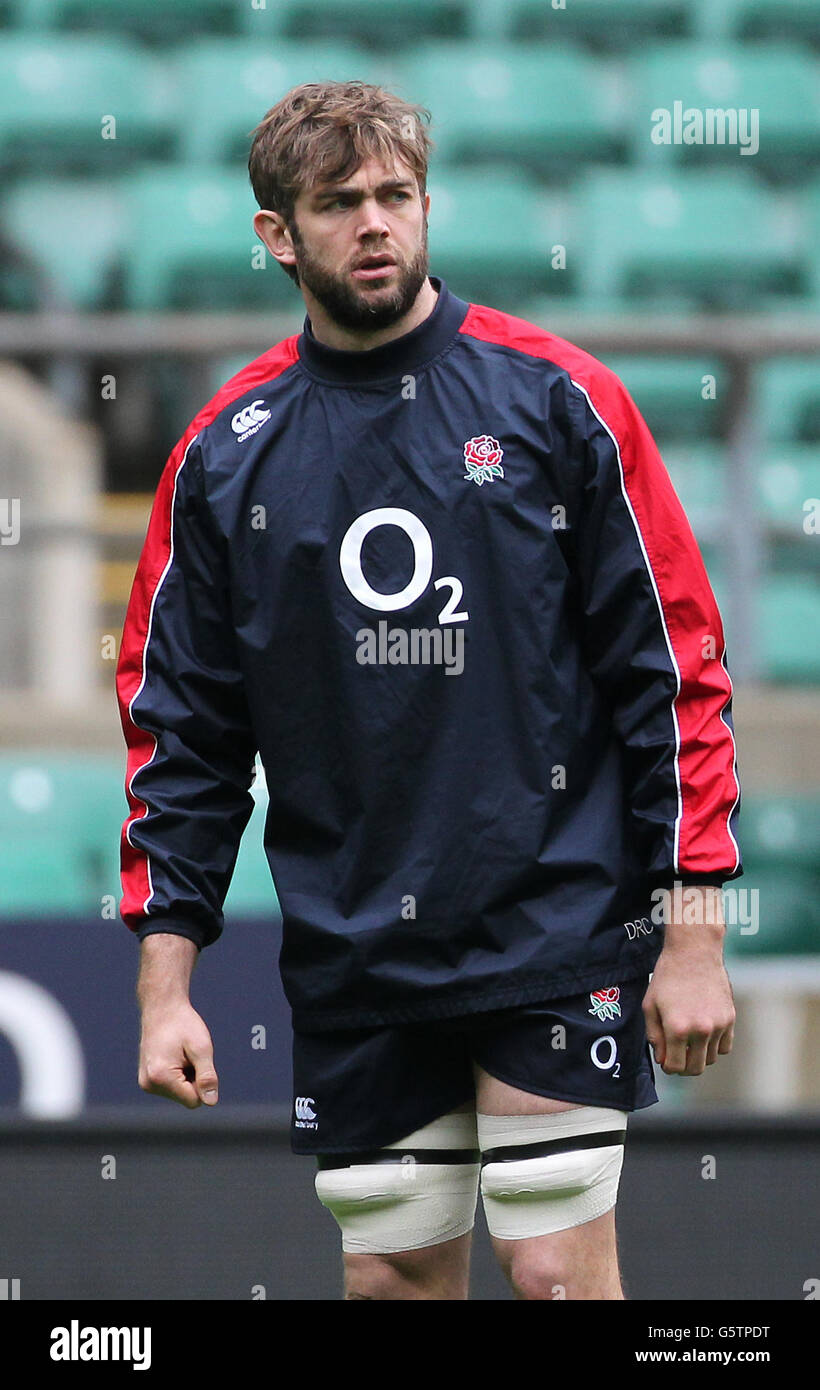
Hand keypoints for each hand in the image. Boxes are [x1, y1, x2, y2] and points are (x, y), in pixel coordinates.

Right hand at [138, 1000, 218, 1107]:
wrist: (162, 1008)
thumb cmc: (183, 1025)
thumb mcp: (201, 1048)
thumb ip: (207, 1077)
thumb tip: (211, 1102)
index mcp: (161, 1078)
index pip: (194, 1101)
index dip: (203, 1082)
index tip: (198, 1061)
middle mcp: (149, 1085)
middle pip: (186, 1098)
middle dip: (194, 1079)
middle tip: (189, 1055)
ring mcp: (146, 1083)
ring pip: (180, 1093)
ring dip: (186, 1077)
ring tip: (181, 1054)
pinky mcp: (147, 1080)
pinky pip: (171, 1088)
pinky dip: (178, 1075)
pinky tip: (174, 1057)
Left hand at [643, 916, 734, 1075]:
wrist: (694, 953)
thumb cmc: (667, 977)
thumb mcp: (650, 1006)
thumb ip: (654, 1036)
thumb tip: (662, 1059)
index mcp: (677, 1028)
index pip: (675, 1066)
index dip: (667, 1066)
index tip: (665, 1059)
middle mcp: (700, 1030)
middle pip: (695, 1068)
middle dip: (683, 1066)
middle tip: (677, 1055)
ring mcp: (718, 1025)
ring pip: (710, 1059)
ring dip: (698, 1055)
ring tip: (688, 1040)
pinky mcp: (730, 1018)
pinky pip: (724, 1047)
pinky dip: (714, 1046)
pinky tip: (703, 1034)